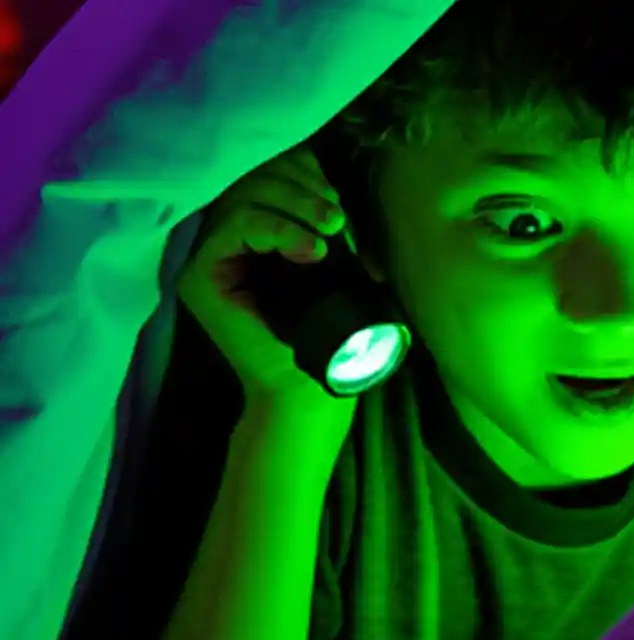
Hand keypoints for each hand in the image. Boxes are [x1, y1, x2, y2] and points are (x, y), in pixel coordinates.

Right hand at [178, 144, 349, 406]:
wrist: (305, 382)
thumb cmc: (323, 321)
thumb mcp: (330, 255)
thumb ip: (320, 214)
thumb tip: (331, 172)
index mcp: (252, 220)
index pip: (268, 166)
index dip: (305, 168)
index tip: (338, 200)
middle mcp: (220, 230)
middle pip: (253, 172)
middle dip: (304, 185)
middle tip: (337, 220)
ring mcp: (204, 250)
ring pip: (244, 192)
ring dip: (297, 203)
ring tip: (330, 231)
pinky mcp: (198, 272)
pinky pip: (237, 224)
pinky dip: (279, 230)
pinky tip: (311, 251)